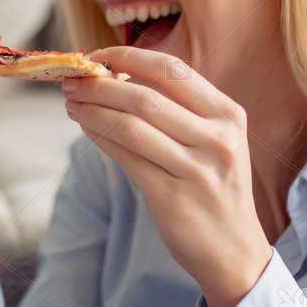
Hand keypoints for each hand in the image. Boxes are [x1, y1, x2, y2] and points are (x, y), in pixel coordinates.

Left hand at [61, 47, 271, 306]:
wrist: (234, 250)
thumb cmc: (215, 186)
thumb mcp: (215, 140)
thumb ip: (180, 108)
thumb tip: (118, 75)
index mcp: (228, 115)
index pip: (172, 70)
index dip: (128, 58)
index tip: (98, 56)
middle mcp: (218, 139)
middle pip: (145, 97)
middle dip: (100, 85)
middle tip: (72, 81)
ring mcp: (197, 169)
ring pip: (130, 127)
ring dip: (93, 110)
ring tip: (72, 103)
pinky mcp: (173, 197)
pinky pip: (126, 158)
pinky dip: (100, 137)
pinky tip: (86, 128)